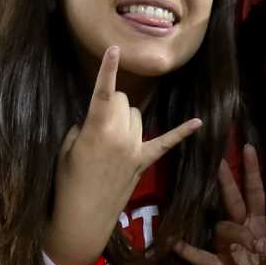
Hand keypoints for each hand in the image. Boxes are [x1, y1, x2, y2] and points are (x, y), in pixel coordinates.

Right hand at [51, 46, 203, 264]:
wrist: (83, 216)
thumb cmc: (68, 180)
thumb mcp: (67, 146)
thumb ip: (85, 125)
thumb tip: (100, 117)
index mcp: (97, 128)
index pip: (104, 92)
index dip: (108, 69)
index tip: (114, 49)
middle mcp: (120, 136)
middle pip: (123, 101)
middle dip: (112, 104)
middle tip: (98, 123)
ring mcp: (135, 149)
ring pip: (137, 116)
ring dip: (126, 119)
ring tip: (110, 139)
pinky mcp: (144, 162)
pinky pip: (166, 142)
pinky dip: (181, 132)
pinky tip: (198, 122)